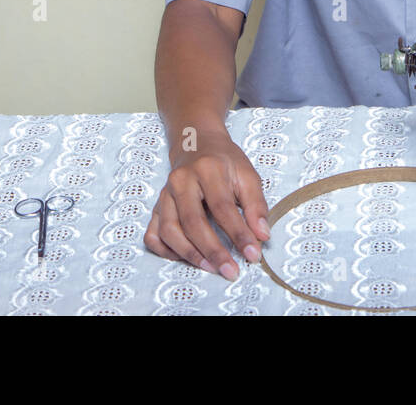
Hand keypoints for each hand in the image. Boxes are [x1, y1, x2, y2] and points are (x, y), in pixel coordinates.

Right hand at [144, 127, 269, 279]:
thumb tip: (262, 236)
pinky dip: (165, 251)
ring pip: (169, 230)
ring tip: (211, 268)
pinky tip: (185, 258)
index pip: (223, 207)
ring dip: (190, 254)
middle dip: (213, 251)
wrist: (197, 144)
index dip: (238, 234)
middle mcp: (181, 181)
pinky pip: (153, 234)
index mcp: (207, 169)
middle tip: (230, 271)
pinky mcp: (157, 206)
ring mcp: (165, 195)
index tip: (253, 254)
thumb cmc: (224, 162)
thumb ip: (256, 205)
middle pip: (193, 222)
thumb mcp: (247, 175)